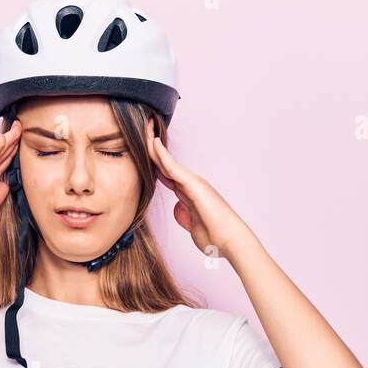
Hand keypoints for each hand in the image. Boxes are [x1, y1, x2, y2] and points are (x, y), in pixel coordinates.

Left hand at [145, 120, 253, 259]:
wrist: (229, 240)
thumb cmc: (214, 235)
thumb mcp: (192, 224)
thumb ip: (184, 213)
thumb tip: (178, 207)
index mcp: (188, 192)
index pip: (165, 173)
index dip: (153, 161)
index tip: (139, 152)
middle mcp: (190, 183)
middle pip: (164, 162)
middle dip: (152, 147)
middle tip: (140, 129)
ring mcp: (193, 182)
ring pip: (167, 161)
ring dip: (155, 145)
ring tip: (144, 128)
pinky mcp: (194, 185)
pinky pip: (173, 167)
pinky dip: (163, 155)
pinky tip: (154, 144)